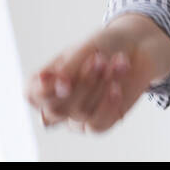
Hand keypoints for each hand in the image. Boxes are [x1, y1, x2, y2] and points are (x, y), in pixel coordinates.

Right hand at [24, 20, 164, 133]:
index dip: (42, 89)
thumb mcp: (87, 48)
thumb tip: (60, 85)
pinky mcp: (101, 122)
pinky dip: (108, 104)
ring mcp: (79, 115)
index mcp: (48, 80)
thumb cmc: (105, 44)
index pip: (32, 95)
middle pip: (56, 108)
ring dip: (100, 86)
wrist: (138, 46)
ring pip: (80, 114)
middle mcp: (60, 101)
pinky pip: (98, 125)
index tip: (56, 75)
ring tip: (117, 61)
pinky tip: (117, 86)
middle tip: (99, 58)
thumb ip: (71, 66)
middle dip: (81, 82)